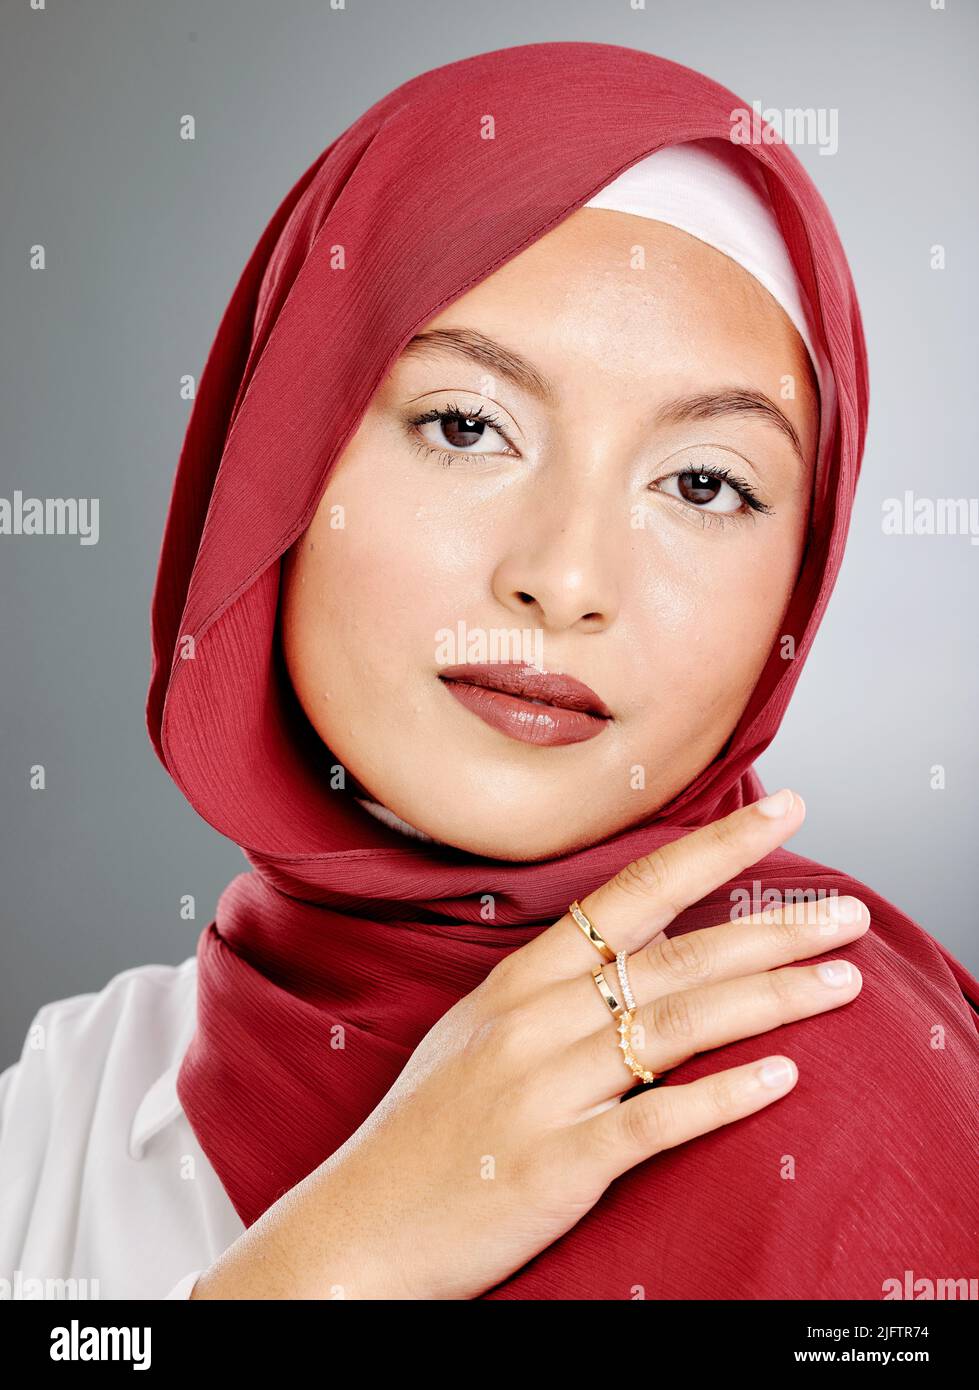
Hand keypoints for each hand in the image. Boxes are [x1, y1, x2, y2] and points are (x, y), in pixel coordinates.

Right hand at [191, 787, 867, 1299]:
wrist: (357, 1228)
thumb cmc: (423, 1131)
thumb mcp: (477, 1033)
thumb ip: (555, 988)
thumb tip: (641, 947)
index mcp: (518, 982)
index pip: (633, 894)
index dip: (714, 849)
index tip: (782, 809)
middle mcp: (535, 1022)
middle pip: (675, 956)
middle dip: (772, 926)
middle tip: (848, 910)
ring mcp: (545, 1091)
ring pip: (678, 1025)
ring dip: (771, 1000)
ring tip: (843, 981)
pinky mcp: (557, 1166)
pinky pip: (655, 1123)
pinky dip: (723, 1099)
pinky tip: (783, 1078)